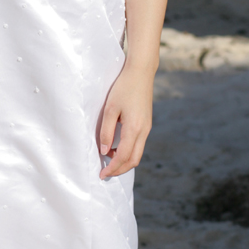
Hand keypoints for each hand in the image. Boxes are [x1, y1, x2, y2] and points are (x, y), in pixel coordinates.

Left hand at [99, 62, 153, 178]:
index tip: (101, 174)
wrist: (141, 73)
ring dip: (124, 161)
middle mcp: (144, 131)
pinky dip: (128, 152)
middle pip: (134, 160)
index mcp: (134, 129)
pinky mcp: (146, 124)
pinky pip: (139, 144)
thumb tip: (104, 151)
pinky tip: (117, 148)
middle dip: (120, 170)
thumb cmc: (123, 88)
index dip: (112, 168)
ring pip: (137, 153)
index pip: (123, 157)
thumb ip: (106, 131)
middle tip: (105, 173)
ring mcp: (147, 128)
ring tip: (108, 160)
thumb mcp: (110, 109)